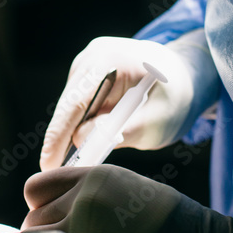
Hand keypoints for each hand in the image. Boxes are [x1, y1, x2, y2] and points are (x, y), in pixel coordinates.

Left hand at [23, 163, 181, 232]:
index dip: (40, 205)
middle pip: (32, 218)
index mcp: (94, 177)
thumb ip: (79, 193)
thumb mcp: (119, 186)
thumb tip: (38, 212)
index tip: (53, 216)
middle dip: (43, 232)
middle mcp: (86, 199)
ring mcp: (86, 231)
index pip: (35, 188)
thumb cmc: (156, 220)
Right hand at [40, 37, 196, 170]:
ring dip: (82, 132)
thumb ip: (124, 131)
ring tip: (107, 145)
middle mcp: (92, 57)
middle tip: (68, 175)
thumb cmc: (176, 98)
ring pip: (72, 109)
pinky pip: (79, 107)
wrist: (185, 76)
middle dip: (65, 140)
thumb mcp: (159, 121)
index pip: (75, 102)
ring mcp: (87, 63)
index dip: (58, 136)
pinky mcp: (86, 74)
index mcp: (110, 60)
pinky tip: (104, 133)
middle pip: (68, 106)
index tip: (48, 166)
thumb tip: (80, 140)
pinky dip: (87, 124)